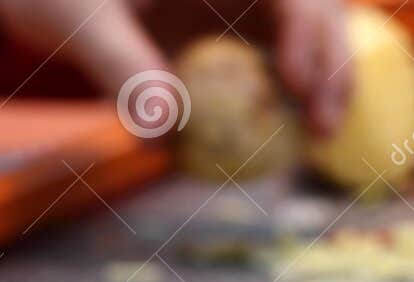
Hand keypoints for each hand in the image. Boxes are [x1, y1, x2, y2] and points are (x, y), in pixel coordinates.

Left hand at [0, 0, 351, 136]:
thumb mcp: (79, 22)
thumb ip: (120, 68)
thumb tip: (162, 131)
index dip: (308, 31)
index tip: (296, 86)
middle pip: (319, 5)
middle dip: (334, 62)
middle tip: (322, 129)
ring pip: (312, 29)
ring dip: (325, 80)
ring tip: (318, 136)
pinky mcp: (234, 25)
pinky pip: (279, 55)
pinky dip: (293, 92)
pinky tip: (288, 136)